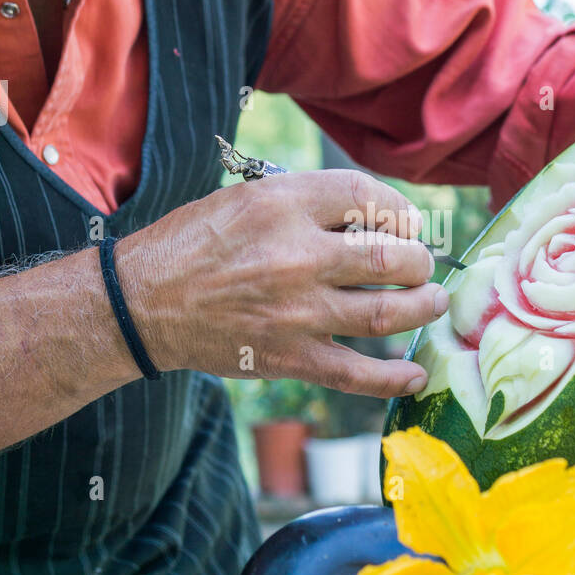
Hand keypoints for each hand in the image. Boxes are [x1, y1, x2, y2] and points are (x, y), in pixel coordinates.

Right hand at [115, 170, 447, 397]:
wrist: (142, 303)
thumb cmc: (194, 244)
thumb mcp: (246, 197)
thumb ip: (307, 203)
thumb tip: (372, 215)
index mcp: (283, 204)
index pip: (368, 196)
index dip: (399, 208)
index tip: (403, 221)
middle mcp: (298, 255)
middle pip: (393, 255)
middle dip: (420, 260)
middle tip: (421, 265)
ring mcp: (298, 312)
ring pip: (388, 312)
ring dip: (423, 307)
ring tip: (432, 301)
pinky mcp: (290, 358)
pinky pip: (356, 373)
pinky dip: (393, 378)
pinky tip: (416, 374)